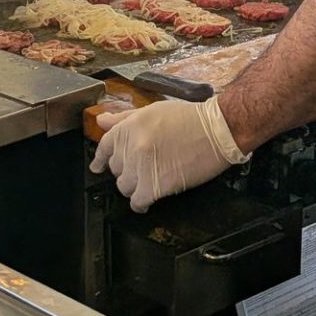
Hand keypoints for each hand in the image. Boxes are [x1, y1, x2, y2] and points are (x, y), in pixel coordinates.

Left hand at [89, 97, 249, 212]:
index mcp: (131, 126)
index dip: (101, 158)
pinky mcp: (156, 186)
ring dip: (135, 186)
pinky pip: (137, 202)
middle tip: (142, 168)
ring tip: (148, 182)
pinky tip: (146, 202)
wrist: (217, 129)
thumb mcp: (154, 110)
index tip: (98, 166)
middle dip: (127, 169)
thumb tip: (101, 121)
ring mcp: (142, 167)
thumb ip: (125, 118)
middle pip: (116, 168)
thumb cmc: (190, 118)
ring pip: (124, 186)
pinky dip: (141, 204)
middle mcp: (132, 146)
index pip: (105, 146)